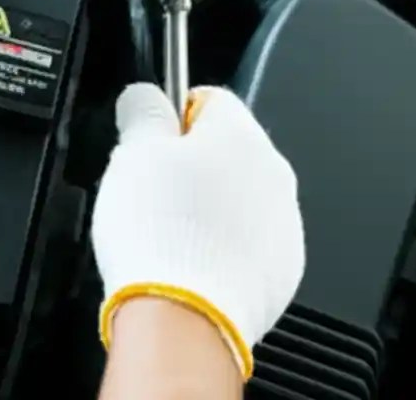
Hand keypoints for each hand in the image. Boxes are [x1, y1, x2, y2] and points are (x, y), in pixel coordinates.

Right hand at [91, 83, 305, 379]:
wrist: (184, 318)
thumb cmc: (160, 236)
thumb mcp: (132, 152)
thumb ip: (143, 111)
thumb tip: (145, 97)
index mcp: (240, 135)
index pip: (208, 99)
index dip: (170, 118)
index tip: (148, 143)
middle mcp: (273, 173)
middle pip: (226, 151)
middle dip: (189, 166)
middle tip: (150, 192)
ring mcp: (283, 223)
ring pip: (239, 198)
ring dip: (208, 208)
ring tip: (168, 233)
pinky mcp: (281, 268)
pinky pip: (249, 242)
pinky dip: (223, 247)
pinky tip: (191, 261)